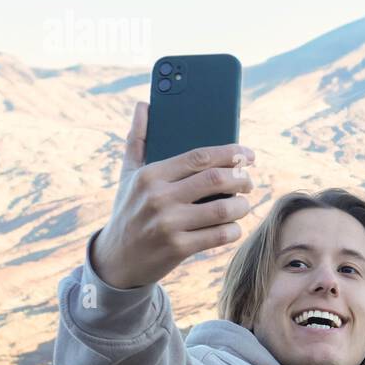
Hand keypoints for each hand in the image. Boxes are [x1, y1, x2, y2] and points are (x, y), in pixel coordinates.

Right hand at [89, 101, 257, 289]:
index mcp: (150, 175)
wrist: (116, 258)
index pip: (200, 156)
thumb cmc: (128, 209)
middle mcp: (159, 198)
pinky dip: (234, 230)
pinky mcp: (178, 248)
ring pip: (223, 209)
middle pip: (216, 179)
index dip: (231, 153)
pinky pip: (220, 235)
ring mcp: (168, 224)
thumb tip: (144, 105)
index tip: (248, 155)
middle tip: (248, 182)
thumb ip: (138, 140)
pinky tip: (233, 226)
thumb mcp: (128, 175)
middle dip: (242, 178)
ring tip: (243, 204)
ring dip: (242, 206)